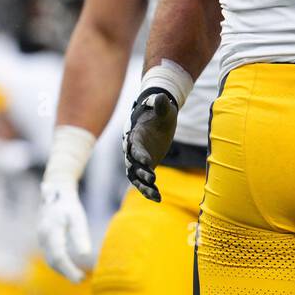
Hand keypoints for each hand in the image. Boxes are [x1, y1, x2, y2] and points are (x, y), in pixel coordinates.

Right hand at [38, 174, 93, 282]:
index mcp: (51, 232)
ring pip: (50, 259)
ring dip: (63, 270)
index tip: (81, 278)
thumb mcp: (77, 217)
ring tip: (78, 277)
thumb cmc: (69, 204)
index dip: (69, 270)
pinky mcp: (44, 238)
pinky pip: (50, 255)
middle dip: (67, 273)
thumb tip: (85, 254)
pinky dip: (59, 264)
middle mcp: (43, 237)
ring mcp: (42, 238)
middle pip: (53, 261)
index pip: (59, 257)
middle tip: (81, 280)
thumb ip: (80, 235)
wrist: (55, 190)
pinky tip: (70, 268)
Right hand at [124, 87, 178, 201]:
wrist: (159, 116)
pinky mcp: (146, 166)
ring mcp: (138, 159)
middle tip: (152, 178)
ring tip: (155, 195)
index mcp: (135, 136)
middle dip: (141, 172)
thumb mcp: (163, 107)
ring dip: (144, 187)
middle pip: (132, 164)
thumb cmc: (160, 111)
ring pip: (136, 177)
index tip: (147, 162)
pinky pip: (144, 181)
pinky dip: (149, 190)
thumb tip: (161, 95)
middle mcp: (133, 150)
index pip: (134, 147)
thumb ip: (160, 104)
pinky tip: (158, 198)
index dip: (139, 154)